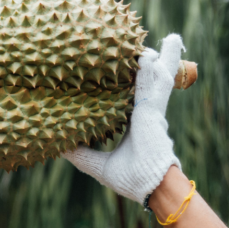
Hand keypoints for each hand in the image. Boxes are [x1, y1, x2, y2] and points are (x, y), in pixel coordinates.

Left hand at [62, 34, 183, 203]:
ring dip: (159, 57)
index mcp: (136, 123)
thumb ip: (82, 154)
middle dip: (149, 63)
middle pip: (148, 80)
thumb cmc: (132, 179)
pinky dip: (155, 68)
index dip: (129, 81)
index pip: (132, 96)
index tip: (120, 68)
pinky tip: (150, 53)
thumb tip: (59, 146)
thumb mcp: (99, 165)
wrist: (153, 188)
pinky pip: (156, 83)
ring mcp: (152, 110)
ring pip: (157, 76)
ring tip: (169, 39)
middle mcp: (146, 113)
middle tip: (141, 46)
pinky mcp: (154, 111)